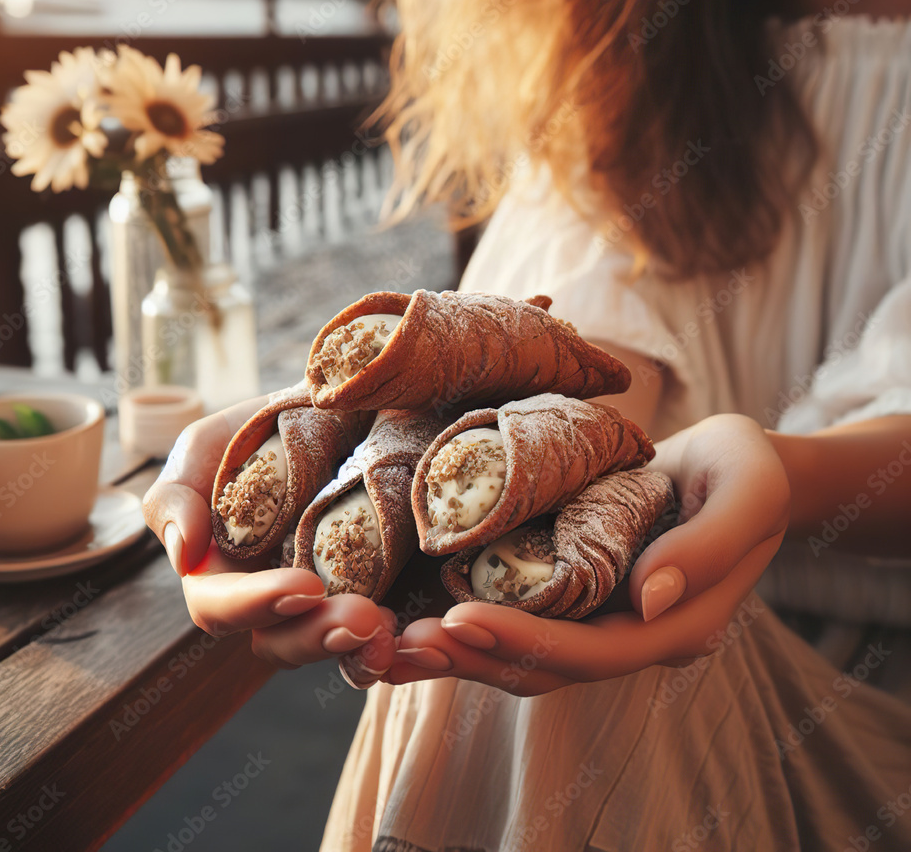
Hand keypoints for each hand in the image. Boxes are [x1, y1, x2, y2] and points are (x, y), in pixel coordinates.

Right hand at [142, 398, 396, 685]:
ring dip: (358, 650)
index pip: (221, 608)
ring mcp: (323, 603)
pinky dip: (392, 642)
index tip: (304, 586)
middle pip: (280, 643)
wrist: (335, 409)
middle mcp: (269, 602)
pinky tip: (412, 630)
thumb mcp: (205, 448)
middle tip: (363, 618)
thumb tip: (182, 553)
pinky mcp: (374, 596)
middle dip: (317, 637)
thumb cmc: (256, 431)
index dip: (257, 604)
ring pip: (331, 648)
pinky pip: (377, 637)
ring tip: (390, 630)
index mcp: (219, 575)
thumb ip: (175, 495)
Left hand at [380, 414, 789, 694]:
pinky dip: (463, 620)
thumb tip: (648, 600)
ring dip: (454, 651)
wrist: (731, 466)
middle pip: (542, 667)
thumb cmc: (744, 470)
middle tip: (397, 641)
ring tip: (386, 640)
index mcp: (673, 626)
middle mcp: (627, 635)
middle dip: (470, 657)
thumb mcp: (748, 492)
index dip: (526, 643)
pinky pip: (514, 615)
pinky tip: (409, 611)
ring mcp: (596, 618)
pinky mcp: (570, 592)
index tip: (459, 620)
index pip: (593, 653)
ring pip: (518, 653)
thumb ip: (709, 547)